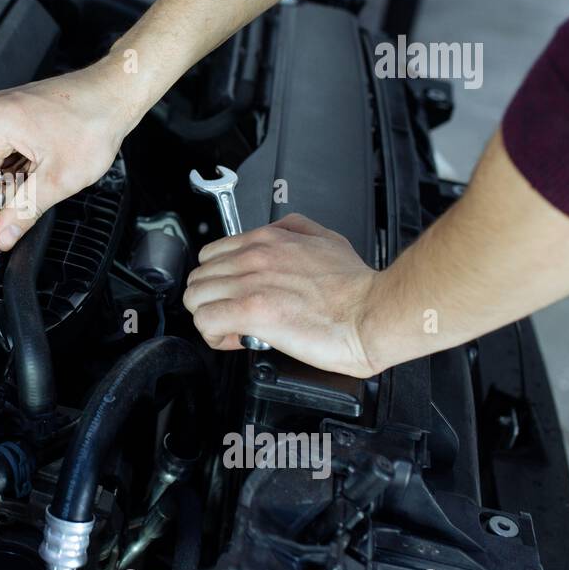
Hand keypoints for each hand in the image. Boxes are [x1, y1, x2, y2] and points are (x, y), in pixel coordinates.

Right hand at [0, 59, 139, 250]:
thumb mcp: (59, 179)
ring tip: (42, 181)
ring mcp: (10, 107)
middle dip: (0, 189)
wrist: (117, 94)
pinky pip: (9, 143)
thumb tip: (3, 234)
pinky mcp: (23, 110)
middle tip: (23, 203)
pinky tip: (44, 168)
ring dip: (13, 176)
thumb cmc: (95, 123)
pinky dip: (22, 162)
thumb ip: (25, 209)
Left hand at [182, 213, 380, 377]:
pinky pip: (205, 322)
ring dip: (210, 317)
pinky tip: (235, 340)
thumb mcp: (326, 238)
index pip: (211, 255)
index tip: (234, 296)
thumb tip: (277, 232)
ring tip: (234, 329)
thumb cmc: (356, 286)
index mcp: (267, 240)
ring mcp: (250, 284)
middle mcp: (253, 257)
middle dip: (211, 300)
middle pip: (199, 277)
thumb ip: (294, 229)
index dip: (219, 280)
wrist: (373, 312)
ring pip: (195, 299)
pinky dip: (214, 336)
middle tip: (233, 315)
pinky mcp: (252, 312)